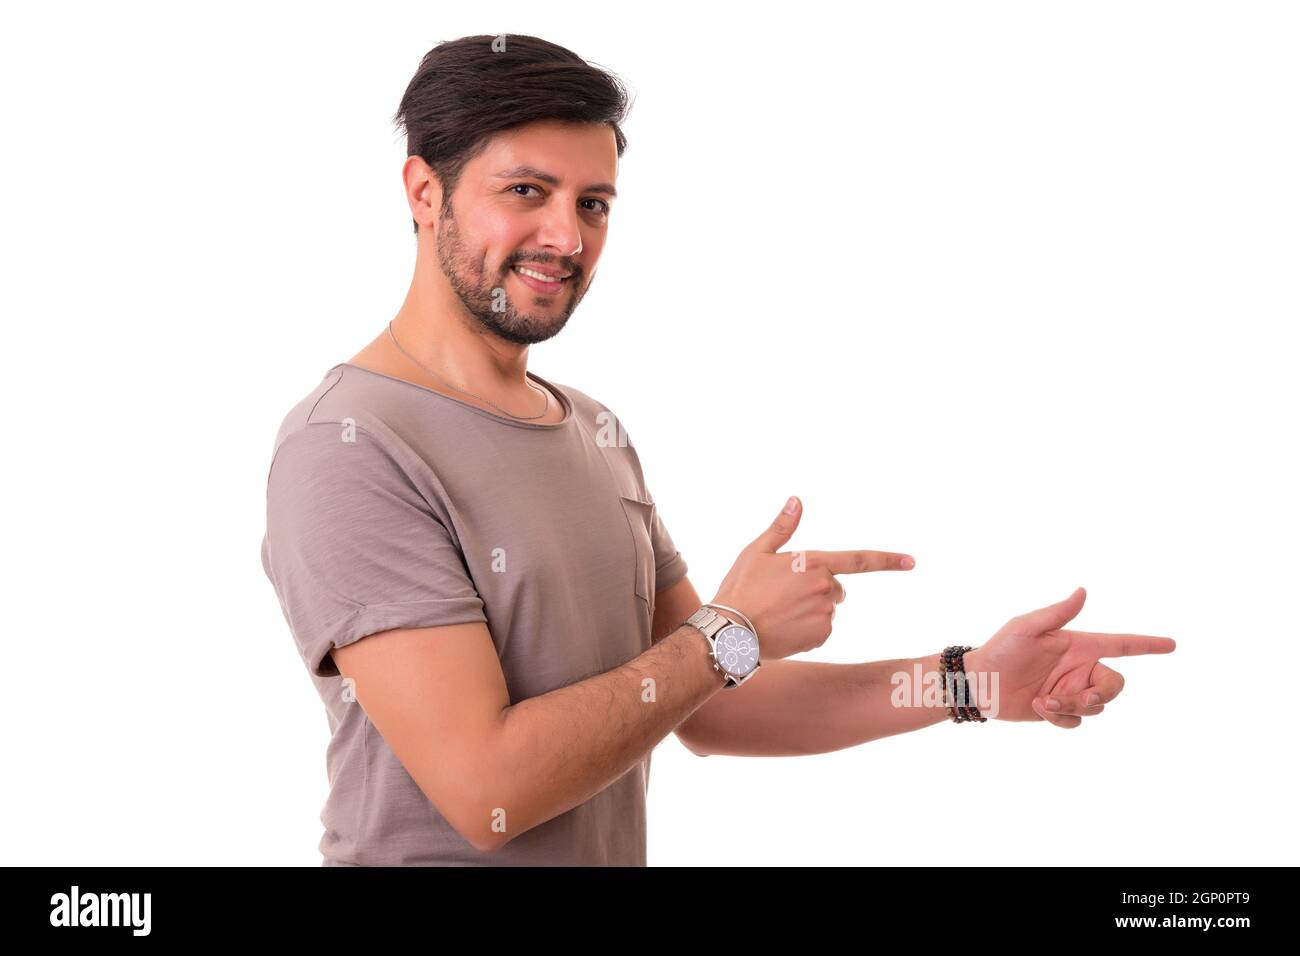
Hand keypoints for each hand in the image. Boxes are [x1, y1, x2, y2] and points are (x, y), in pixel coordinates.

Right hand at [710, 496, 913, 660]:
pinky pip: (822, 629)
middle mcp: (825, 588)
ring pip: (828, 609)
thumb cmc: (740, 588)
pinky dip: (808, 629)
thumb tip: (797, 499)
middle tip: (784, 595)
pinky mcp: (822, 635)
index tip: (911, 561)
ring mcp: (825, 613)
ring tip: (780, 612)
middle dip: (819, 589)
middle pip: (836, 588)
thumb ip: (782, 527)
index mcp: (813, 562)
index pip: (860, 560)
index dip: (888, 560)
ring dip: (811, 610)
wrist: (731, 632)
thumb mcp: (757, 552)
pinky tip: (784, 627)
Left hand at [964, 587, 1175, 727]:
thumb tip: (1083, 591)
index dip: (1147, 644)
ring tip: (1043, 700)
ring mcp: (1070, 690)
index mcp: (1078, 646)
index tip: (1172, 644)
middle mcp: (1079, 668)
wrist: (979, 682)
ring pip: (1096, 707)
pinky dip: (1059, 718)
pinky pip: (1076, 721)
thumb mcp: (1027, 628)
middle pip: (1115, 685)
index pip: (1121, 644)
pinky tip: (1039, 707)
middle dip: (1102, 695)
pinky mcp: (1058, 710)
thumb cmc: (1001, 649)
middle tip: (1082, 699)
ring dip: (1071, 707)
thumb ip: (1058, 613)